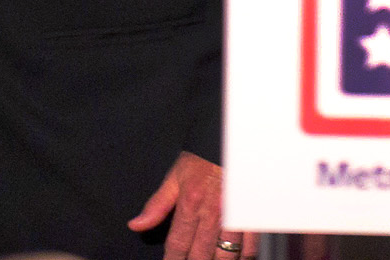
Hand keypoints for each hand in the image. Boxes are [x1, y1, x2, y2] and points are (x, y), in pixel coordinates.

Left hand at [129, 152, 248, 259]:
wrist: (232, 142)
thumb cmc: (204, 158)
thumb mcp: (175, 177)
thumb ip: (157, 205)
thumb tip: (137, 224)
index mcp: (191, 203)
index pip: (177, 244)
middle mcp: (214, 213)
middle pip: (201, 254)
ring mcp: (235, 217)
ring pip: (226, 255)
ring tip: (210, 259)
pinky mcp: (253, 216)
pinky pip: (251, 247)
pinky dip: (243, 256)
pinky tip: (235, 257)